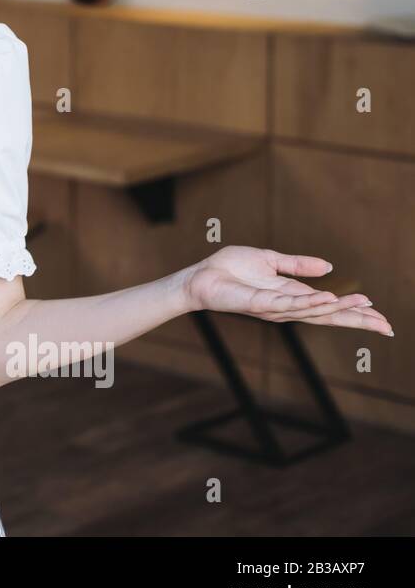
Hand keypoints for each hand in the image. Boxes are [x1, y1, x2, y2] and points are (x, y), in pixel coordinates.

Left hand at [183, 246, 391, 335]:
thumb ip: (298, 264)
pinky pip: (287, 304)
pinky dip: (308, 302)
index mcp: (292, 296)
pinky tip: (328, 300)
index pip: (330, 309)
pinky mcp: (258, 304)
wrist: (201, 276)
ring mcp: (274, 308)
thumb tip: (329, 268)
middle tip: (386, 326)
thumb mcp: (270, 261)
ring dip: (339, 309)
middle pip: (329, 317)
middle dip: (357, 321)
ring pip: (313, 311)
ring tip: (365, 306)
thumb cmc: (230, 269)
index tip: (382, 319)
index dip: (355, 313)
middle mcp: (287, 307)